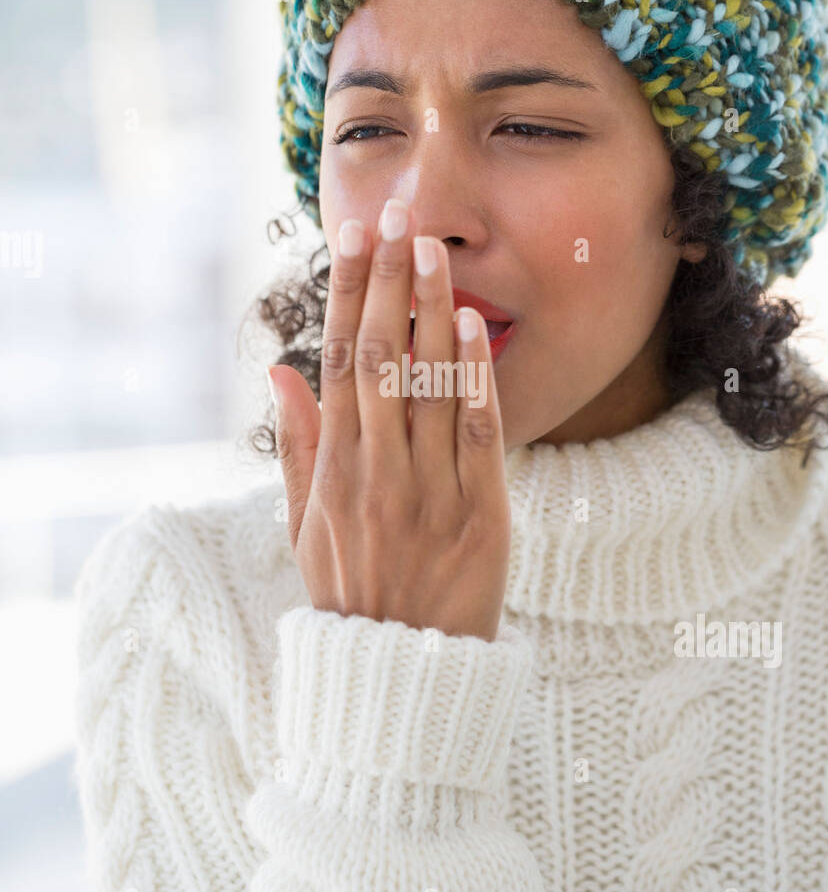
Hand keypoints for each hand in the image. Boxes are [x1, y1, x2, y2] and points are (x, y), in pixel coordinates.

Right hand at [267, 197, 510, 642]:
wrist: (403, 678)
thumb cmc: (349, 594)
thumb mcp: (302, 526)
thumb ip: (294, 444)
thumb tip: (281, 368)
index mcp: (331, 472)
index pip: (336, 363)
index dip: (346, 295)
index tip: (354, 236)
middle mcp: (376, 472)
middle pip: (380, 358)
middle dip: (388, 281)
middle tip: (397, 214)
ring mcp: (429, 492)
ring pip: (430, 384)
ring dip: (433, 309)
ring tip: (436, 247)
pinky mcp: (481, 513)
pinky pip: (480, 431)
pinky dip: (477, 374)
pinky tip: (475, 322)